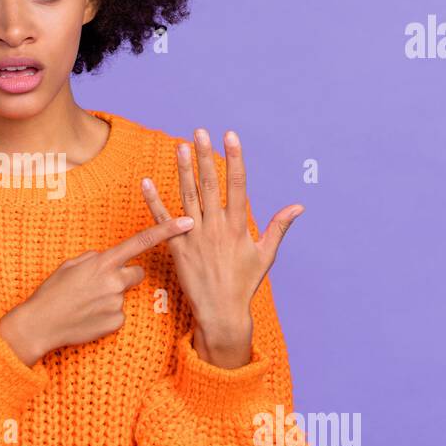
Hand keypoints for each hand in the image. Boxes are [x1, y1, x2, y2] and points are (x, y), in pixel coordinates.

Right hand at [0, 216, 194, 365]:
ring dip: (110, 298)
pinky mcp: (116, 322)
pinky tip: (88, 318)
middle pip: (136, 273)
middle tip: (99, 286)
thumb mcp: (70, 265)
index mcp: (102, 262)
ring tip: (85, 305)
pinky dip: (106, 316)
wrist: (40, 324)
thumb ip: (94, 258)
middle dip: (124, 277)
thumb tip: (106, 258)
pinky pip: (118, 315)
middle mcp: (113, 281)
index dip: (166, 231)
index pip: (141, 242)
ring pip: (123, 295)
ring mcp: (116, 303)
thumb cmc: (52, 293)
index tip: (187, 222)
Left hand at [139, 128, 302, 367]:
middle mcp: (216, 228)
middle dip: (205, 156)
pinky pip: (162, 222)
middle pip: (210, 184)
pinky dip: (154, 202)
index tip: (230, 136)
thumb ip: (279, 227)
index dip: (234, 158)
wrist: (221, 313)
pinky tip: (146, 182)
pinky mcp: (177, 249)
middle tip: (200, 132)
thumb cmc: (244, 284)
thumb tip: (299, 206)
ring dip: (183, 170)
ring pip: (188, 197)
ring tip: (179, 146)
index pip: (237, 185)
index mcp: (238, 226)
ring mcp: (195, 237)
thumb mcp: (266, 255)